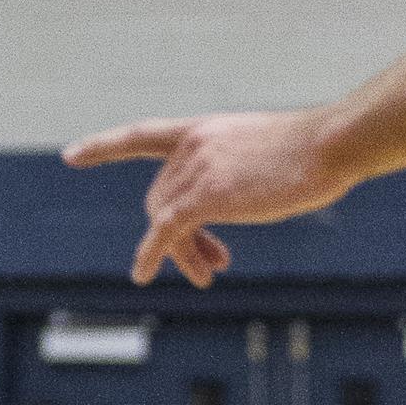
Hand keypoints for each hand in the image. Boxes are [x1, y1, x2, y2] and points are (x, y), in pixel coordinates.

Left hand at [63, 109, 352, 286]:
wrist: (333, 143)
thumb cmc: (316, 149)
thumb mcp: (264, 151)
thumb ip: (234, 170)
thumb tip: (228, 201)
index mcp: (203, 130)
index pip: (142, 135)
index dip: (105, 146)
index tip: (72, 155)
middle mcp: (191, 146)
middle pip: (161, 198)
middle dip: (178, 233)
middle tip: (212, 263)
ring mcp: (195, 169)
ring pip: (166, 220)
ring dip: (183, 252)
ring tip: (209, 272)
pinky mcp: (204, 196)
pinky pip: (164, 232)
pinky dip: (150, 254)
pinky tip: (141, 274)